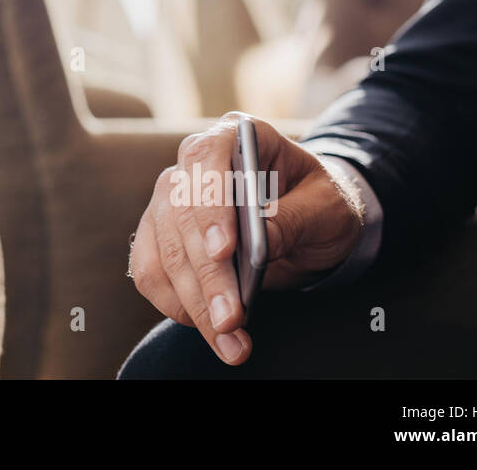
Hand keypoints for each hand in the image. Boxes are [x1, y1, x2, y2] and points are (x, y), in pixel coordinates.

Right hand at [127, 113, 362, 364]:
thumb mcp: (326, 207)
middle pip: (181, 216)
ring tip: (229, 341)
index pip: (205, 159)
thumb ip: (293, 219)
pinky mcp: (160, 235)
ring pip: (163, 252)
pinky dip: (175, 305)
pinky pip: (149, 271)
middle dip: (207, 276)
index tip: (224, 250)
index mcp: (235, 135)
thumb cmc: (319, 202)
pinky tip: (209, 328)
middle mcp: (193, 164)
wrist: (309, 217)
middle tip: (233, 320)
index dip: (209, 205)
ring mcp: (170, 199)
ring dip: (192, 302)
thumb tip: (260, 244)